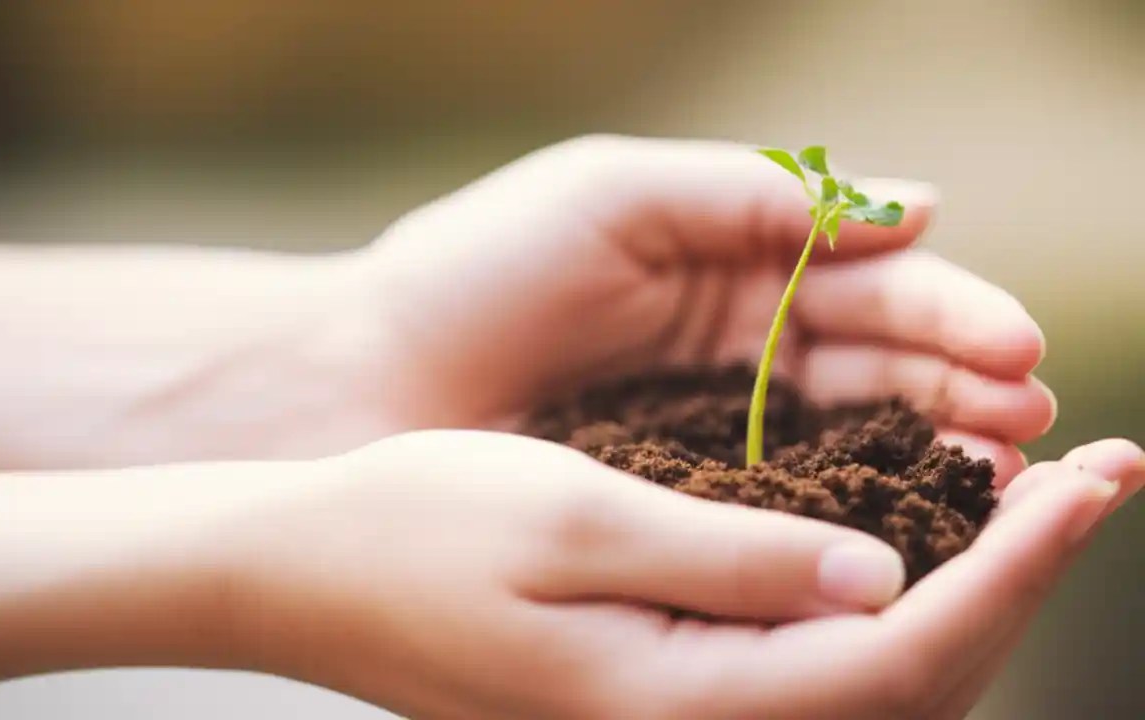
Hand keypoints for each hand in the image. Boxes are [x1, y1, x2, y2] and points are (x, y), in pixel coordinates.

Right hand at [223, 431, 1142, 719]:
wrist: (304, 574)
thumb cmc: (415, 528)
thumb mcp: (570, 513)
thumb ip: (729, 554)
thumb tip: (882, 574)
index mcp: (677, 696)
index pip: (902, 650)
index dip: (1019, 568)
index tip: (1095, 476)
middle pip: (908, 687)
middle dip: (1017, 583)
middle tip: (1084, 476)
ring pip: (867, 686)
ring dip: (963, 596)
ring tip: (1019, 503)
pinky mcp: (652, 693)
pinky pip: (805, 669)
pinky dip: (882, 607)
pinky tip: (900, 537)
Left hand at [360, 136, 1051, 481]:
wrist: (358, 376)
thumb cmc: (475, 269)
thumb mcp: (617, 194)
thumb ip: (757, 196)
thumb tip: (921, 206)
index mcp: (727, 267)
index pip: (865, 287)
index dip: (945, 314)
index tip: (1016, 349)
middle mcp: (733, 351)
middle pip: (875, 370)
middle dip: (960, 389)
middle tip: (1032, 424)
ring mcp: (708, 432)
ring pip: (844, 443)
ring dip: (928, 454)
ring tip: (999, 474)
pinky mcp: (671, 503)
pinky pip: (773, 510)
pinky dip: (844, 515)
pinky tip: (904, 527)